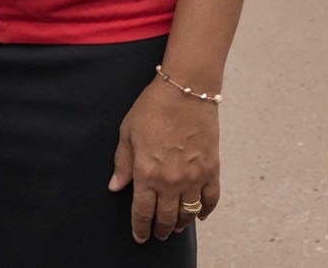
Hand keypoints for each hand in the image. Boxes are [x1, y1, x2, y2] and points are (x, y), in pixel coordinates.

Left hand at [109, 76, 218, 243]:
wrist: (186, 90)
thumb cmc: (153, 107)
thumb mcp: (128, 132)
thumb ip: (122, 163)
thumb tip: (115, 186)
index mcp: (147, 173)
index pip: (142, 212)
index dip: (140, 228)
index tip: (140, 236)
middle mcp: (171, 181)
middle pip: (166, 218)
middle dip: (161, 230)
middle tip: (158, 234)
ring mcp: (194, 176)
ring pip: (188, 212)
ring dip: (181, 223)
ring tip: (176, 226)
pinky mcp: (212, 169)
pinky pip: (211, 198)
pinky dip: (206, 210)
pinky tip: (200, 215)